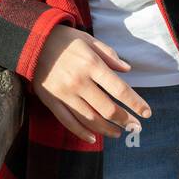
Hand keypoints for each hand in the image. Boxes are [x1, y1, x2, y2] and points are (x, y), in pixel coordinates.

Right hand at [31, 25, 150, 143]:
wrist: (31, 41)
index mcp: (91, 64)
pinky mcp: (51, 101)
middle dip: (125, 120)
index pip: (119, 89)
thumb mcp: (89, 40)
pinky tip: (94, 138)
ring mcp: (64, 94)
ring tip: (119, 133)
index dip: (135, 103)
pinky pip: (68, 122)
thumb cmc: (64, 39)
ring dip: (107, 130)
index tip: (147, 113)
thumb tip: (127, 70)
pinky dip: (82, 133)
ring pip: (90, 119)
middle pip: (107, 108)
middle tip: (136, 127)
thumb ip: (109, 55)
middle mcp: (79, 81)